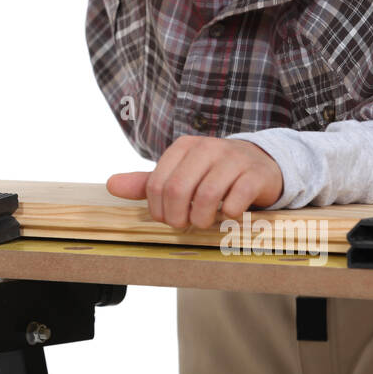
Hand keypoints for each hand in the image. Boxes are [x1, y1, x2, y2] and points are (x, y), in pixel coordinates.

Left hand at [106, 136, 284, 228]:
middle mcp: (207, 148)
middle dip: (177, 216)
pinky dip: (229, 214)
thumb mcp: (180, 174)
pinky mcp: (255, 174)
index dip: (158, 209)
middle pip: (178, 189)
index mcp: (184, 146)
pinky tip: (228, 215)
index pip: (158, 183)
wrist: (261, 164)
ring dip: (201, 218)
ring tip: (203, 222)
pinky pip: (236, 199)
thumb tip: (111, 185)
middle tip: (183, 226)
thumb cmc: (213, 173)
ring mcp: (233, 159)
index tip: (167, 220)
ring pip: (206, 195)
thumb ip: (147, 183)